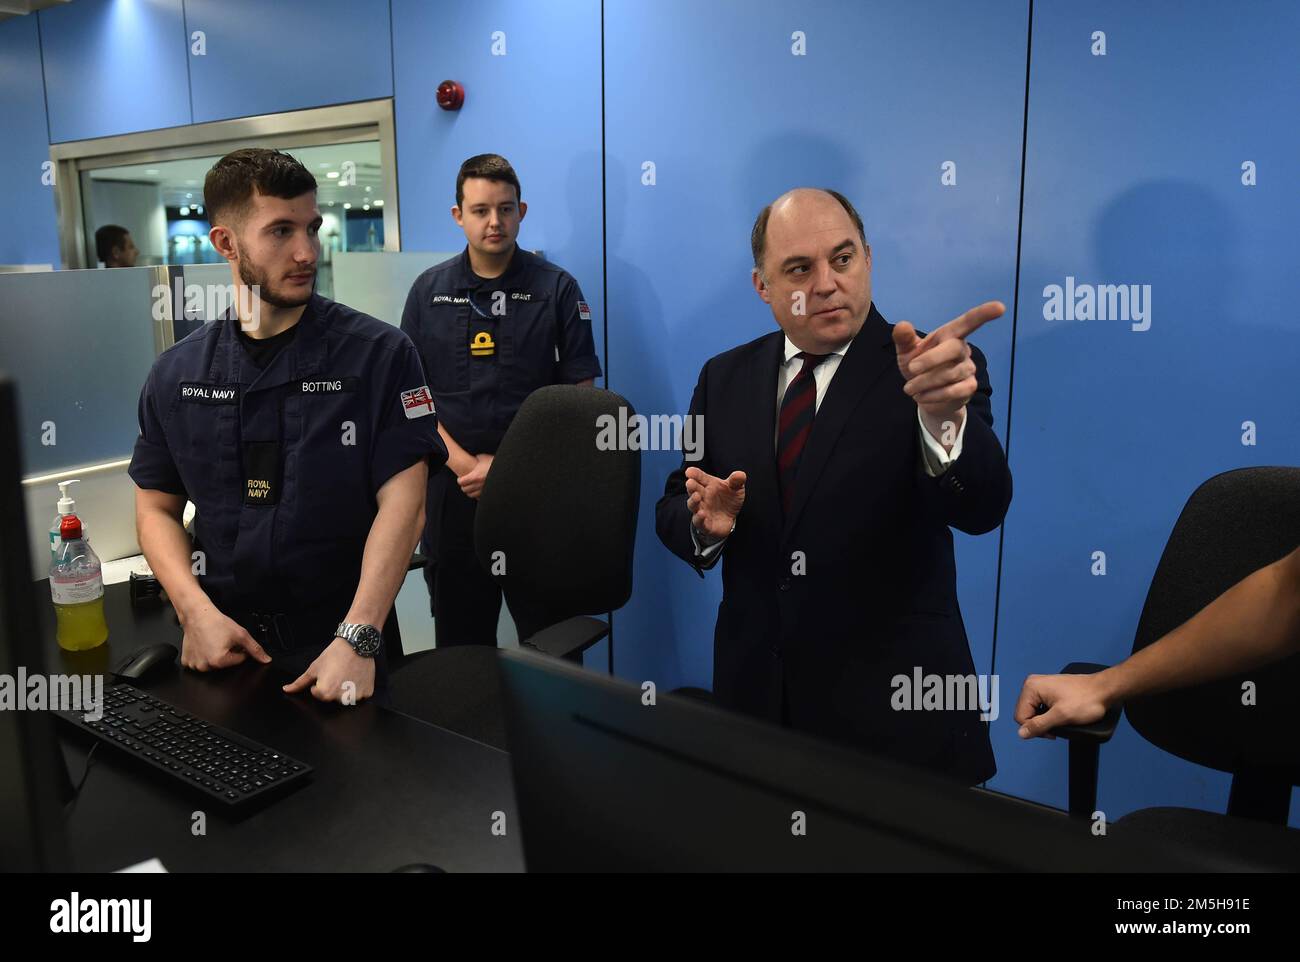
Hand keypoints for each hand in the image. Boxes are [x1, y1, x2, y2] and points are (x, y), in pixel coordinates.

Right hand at [179, 602, 271, 670]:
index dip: (240, 649)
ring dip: (215, 655)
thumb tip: (266, 660)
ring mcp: (194, 665)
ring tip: (213, 641)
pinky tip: (203, 645)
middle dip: (228, 653)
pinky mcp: (186, 661)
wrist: (197, 614)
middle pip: (225, 664)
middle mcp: (205, 666)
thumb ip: (255, 649)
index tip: (233, 640)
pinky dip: (202, 656)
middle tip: (222, 640)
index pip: (239, 660)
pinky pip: (199, 662)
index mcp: (219, 661)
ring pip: (212, 664)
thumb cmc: (216, 623)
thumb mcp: (241, 635)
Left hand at [282, 638, 375, 703]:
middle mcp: (341, 697)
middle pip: (333, 698)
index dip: (320, 683)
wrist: (355, 643)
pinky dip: (359, 688)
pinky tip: (356, 676)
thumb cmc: (334, 654)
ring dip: (346, 689)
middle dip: (333, 688)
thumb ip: (299, 682)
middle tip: (337, 673)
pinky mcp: (367, 692)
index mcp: (325, 693)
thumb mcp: (314, 668)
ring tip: (348, 674)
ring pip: (347, 698)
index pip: (319, 694)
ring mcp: (356, 696)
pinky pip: (361, 695)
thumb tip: (286, 690)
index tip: (327, 673)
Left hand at [457, 453, 493, 499]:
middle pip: (465, 490)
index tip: (460, 478)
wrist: (506, 469)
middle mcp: (479, 485)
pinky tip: (479, 490)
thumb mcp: (483, 458)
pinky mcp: (489, 493)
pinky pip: (479, 497)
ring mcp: (484, 490)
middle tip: (465, 483)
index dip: (460, 480)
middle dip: (464, 486)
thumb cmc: (495, 463)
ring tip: (471, 487)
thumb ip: (476, 459)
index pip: (461, 482)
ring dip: (470, 491)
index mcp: (475, 476)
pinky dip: (478, 495)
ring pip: (471, 495)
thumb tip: (472, 459)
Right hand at [684, 467, 745, 540]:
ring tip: (696, 496)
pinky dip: (699, 518)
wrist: (730, 518)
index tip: (689, 471)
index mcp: (708, 485)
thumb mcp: (736, 489)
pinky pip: (699, 521)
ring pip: (693, 505)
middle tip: (690, 482)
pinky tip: (701, 514)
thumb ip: (736, 481)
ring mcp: (701, 510)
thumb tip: (740, 474)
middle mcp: (702, 497)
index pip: (700, 477)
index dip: (694, 474)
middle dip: (691, 486)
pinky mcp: (704, 524)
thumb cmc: (728, 500)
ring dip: (693, 501)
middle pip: (693, 490)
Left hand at [893, 300, 1003, 430]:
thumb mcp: (906, 352)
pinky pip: (954, 391)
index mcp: (949, 335)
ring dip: (923, 382)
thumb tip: (902, 325)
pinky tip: (921, 396)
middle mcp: (962, 349)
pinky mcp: (969, 387)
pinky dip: (933, 395)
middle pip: (953, 348)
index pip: (969, 321)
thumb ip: (904, 339)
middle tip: (910, 369)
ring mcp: (968, 368)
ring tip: (909, 388)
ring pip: (948, 374)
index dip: (984, 314)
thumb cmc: (918, 367)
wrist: (923, 395)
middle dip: (930, 359)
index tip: (1000, 307)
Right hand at [1014, 672, 1113, 738]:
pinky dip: (1049, 714)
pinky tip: (1061, 714)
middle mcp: (1032, 684)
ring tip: (1061, 720)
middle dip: (1039, 724)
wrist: (1104, 689)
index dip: (1035, 729)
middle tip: (1058, 727)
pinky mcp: (1048, 688)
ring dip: (1045, 720)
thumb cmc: (1085, 701)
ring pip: (1034, 711)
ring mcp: (1040, 685)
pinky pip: (1041, 706)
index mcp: (1031, 688)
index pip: (1020, 716)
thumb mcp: (1061, 716)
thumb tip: (1021, 734)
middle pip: (1025, 713)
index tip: (1053, 732)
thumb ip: (1039, 725)